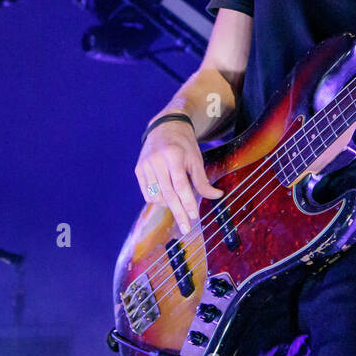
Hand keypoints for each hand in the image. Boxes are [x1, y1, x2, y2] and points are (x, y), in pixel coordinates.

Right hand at [134, 117, 223, 235]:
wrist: (165, 127)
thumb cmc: (184, 144)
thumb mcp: (196, 159)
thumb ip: (202, 180)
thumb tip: (216, 196)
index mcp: (173, 155)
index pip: (180, 184)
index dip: (187, 202)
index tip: (194, 216)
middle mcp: (156, 160)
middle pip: (168, 193)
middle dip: (178, 212)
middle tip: (186, 228)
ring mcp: (145, 165)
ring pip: (156, 195)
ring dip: (169, 205)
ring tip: (179, 207)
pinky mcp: (138, 169)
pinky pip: (148, 192)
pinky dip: (158, 199)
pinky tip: (168, 199)